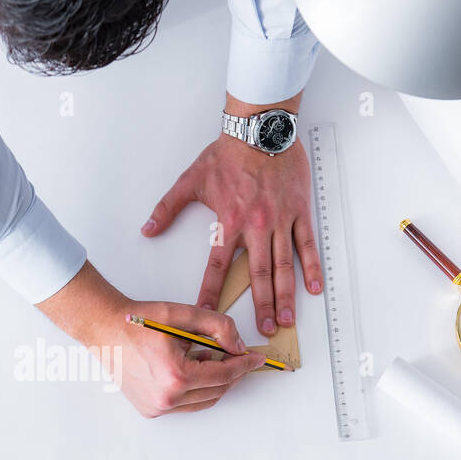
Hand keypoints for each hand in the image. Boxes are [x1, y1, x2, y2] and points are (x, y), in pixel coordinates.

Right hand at [38, 263, 264, 417]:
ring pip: (204, 400)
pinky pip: (186, 404)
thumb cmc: (138, 321)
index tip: (258, 358)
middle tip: (238, 355)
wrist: (104, 330)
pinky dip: (196, 389)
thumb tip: (239, 346)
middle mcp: (167, 398)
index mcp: (176, 376)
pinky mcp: (151, 410)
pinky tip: (191, 368)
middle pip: (218, 390)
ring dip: (214, 382)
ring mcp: (158, 407)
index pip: (225, 374)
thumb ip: (218, 327)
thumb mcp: (183, 315)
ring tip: (208, 357)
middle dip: (232, 373)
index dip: (245, 364)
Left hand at [141, 93, 323, 335]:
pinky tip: (313, 289)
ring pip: (283, 266)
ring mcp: (280, 221)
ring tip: (284, 320)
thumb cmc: (228, 154)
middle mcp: (256, 227)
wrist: (260, 129)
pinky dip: (311, 268)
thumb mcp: (192, 180)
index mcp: (229, 223)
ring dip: (284, 296)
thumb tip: (147, 229)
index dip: (212, 293)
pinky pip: (307, 245)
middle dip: (258, 306)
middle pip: (256, 275)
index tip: (210, 315)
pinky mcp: (299, 212)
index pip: (217, 267)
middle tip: (261, 331)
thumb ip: (168, 207)